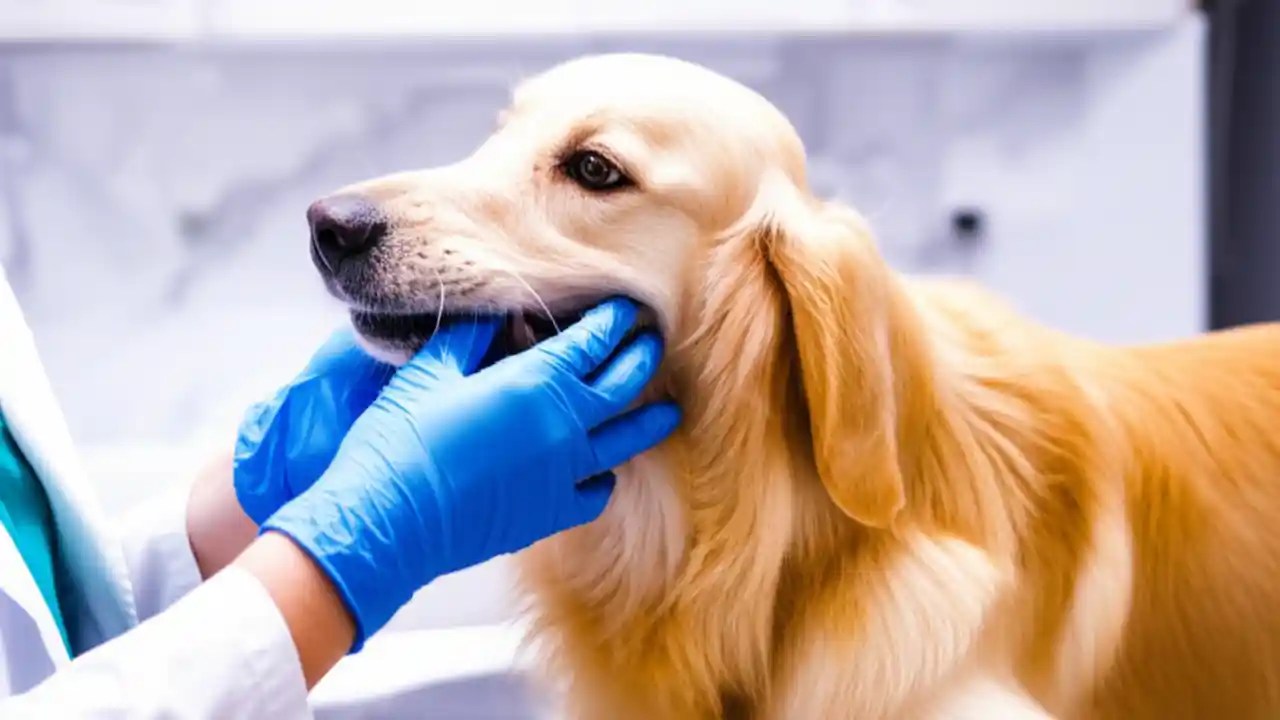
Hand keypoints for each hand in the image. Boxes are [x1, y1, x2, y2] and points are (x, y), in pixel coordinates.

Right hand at [262, 298, 679, 648]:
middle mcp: (563, 427)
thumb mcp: (430, 369)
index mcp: (536, 381)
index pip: (592, 340)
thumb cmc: (401, 439)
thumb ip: (471, 335)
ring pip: (625, 442)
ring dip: (648, 421)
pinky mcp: (549, 514)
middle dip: (640, 357)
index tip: (625, 305)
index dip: (611, 319)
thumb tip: (498, 311)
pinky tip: (602, 470)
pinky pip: (596, 492)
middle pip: (621, 384)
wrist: (387, 522)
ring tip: (668, 411)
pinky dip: (605, 477)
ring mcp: (563, 475)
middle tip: (652, 341)